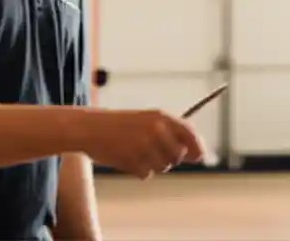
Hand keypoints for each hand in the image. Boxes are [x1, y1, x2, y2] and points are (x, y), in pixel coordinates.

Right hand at [81, 109, 206, 179]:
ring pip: (163, 167)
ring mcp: (145, 146)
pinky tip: (126, 158)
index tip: (199, 156)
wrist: (89, 128)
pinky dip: (138, 171)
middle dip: (169, 159)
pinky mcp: (134, 160)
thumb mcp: (146, 121)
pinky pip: (146, 174)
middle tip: (152, 153)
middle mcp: (156, 130)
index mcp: (160, 116)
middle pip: (178, 156)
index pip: (189, 133)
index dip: (197, 147)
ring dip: (152, 165)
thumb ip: (170, 133)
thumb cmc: (119, 125)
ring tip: (134, 152)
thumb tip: (195, 153)